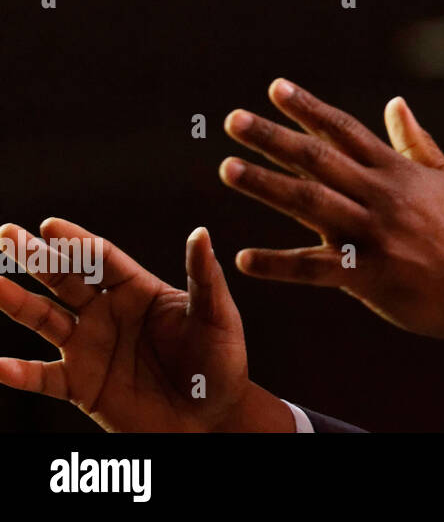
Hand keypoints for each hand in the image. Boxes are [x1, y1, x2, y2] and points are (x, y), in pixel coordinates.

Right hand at [0, 220, 292, 431]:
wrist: (212, 418)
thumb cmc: (221, 363)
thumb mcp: (217, 316)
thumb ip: (204, 276)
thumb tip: (200, 232)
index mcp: (139, 291)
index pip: (101, 259)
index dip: (76, 242)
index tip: (49, 225)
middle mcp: (108, 314)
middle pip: (65, 280)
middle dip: (36, 258)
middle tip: (6, 235)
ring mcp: (90, 348)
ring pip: (44, 320)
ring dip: (15, 302)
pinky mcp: (82, 385)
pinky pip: (42, 377)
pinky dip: (17, 373)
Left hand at [219, 78, 443, 348]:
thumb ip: (415, 141)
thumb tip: (395, 102)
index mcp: (397, 171)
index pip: (345, 130)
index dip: (309, 108)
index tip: (276, 88)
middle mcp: (380, 196)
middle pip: (317, 159)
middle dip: (273, 138)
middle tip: (233, 121)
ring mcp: (371, 234)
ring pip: (309, 203)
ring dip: (266, 185)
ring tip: (228, 168)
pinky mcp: (366, 275)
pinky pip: (314, 269)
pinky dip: (278, 264)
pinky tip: (244, 259)